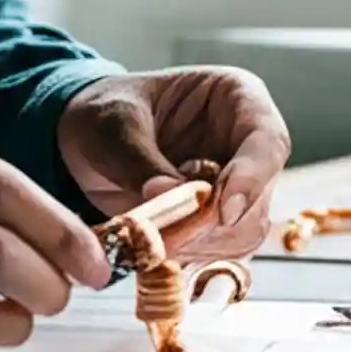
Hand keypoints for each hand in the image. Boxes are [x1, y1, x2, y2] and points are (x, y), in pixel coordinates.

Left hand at [58, 67, 291, 261]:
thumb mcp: (115, 125)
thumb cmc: (103, 113)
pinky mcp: (217, 219)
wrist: (82, 138)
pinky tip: (155, 242)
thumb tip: (170, 198)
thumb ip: (143, 161)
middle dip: (212, 221)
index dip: (253, 178)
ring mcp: (235, 184)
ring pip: (245, 230)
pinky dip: (190, 253)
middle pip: (259, 195)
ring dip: (199, 242)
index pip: (268, 141)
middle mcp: (246, 142)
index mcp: (236, 98)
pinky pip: (221, 249)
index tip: (224, 211)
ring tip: (149, 232)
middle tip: (162, 231)